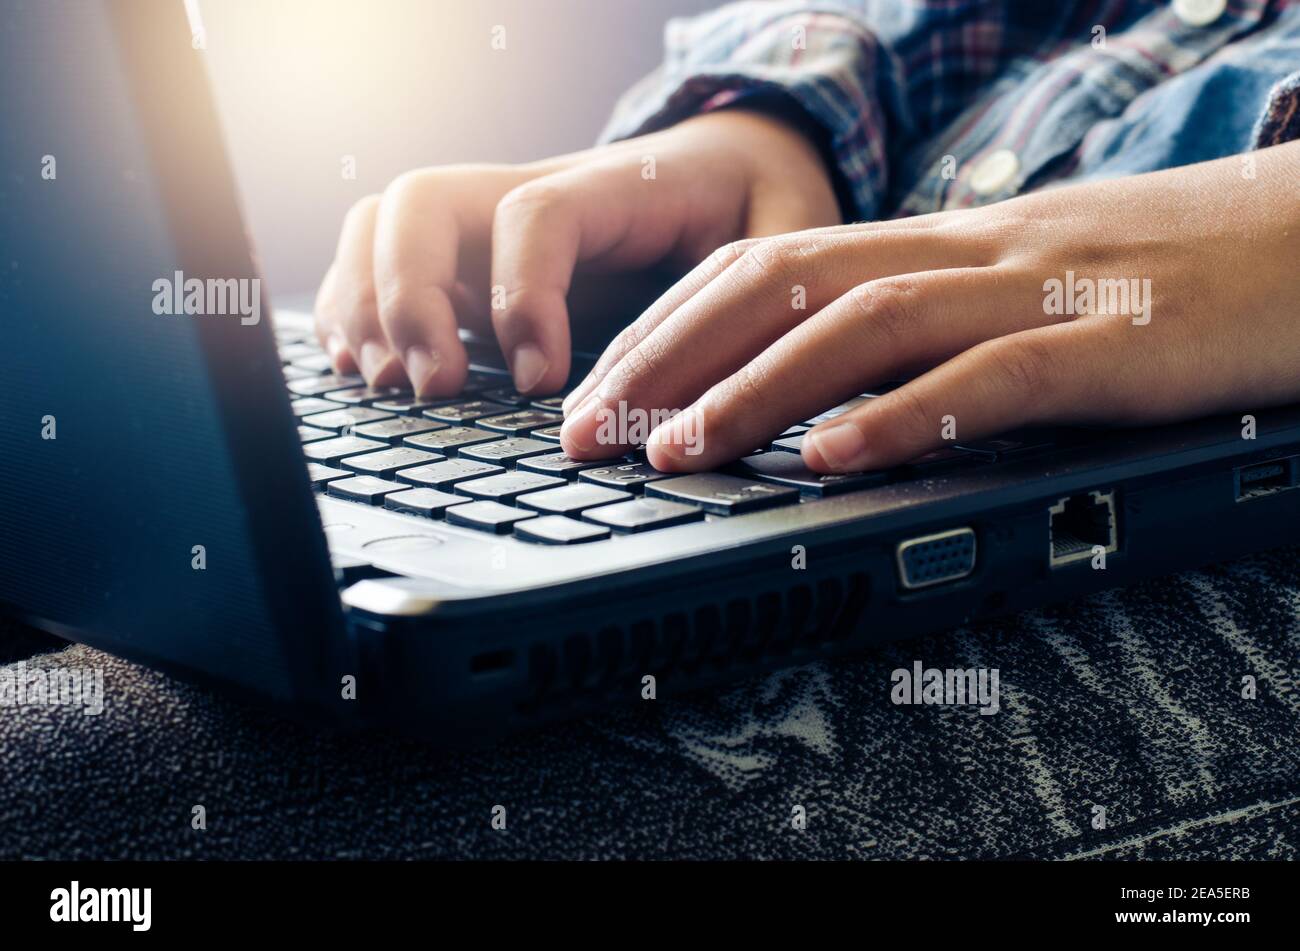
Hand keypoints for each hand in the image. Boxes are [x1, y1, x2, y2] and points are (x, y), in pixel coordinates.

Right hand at [312, 109, 840, 395]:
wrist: (728, 163)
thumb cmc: (757, 201)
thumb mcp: (791, 228)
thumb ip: (774, 282)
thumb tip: (738, 373)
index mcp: (613, 186)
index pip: (535, 216)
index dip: (522, 297)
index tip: (541, 384)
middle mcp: (532, 195)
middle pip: (422, 204)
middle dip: (408, 298)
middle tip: (437, 390)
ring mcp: (490, 227)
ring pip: (382, 226)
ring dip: (367, 305)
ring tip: (393, 388)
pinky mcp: (471, 263)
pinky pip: (378, 261)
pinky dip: (357, 312)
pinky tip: (372, 371)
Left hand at [560, 142, 1299, 472]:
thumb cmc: (1159, 278)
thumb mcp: (1013, 291)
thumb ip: (919, 329)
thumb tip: (820, 392)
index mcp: (932, 244)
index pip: (764, 268)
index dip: (666, 330)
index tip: (597, 395)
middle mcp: (961, 255)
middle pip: (781, 286)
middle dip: (668, 360)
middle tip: (590, 435)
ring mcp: (1032, 293)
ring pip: (862, 326)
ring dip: (754, 390)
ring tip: (677, 454)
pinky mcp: (1107, 345)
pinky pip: (985, 379)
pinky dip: (899, 419)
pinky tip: (828, 462)